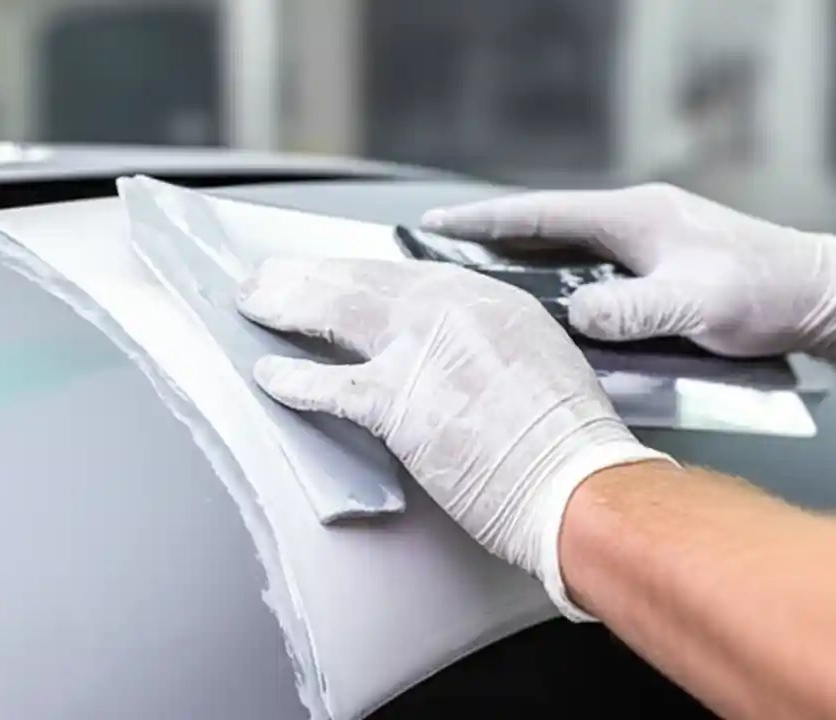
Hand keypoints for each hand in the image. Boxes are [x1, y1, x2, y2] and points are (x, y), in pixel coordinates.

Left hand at [237, 257, 670, 619]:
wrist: (580, 481)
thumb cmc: (569, 440)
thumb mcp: (538, 360)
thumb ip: (487, 345)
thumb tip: (451, 359)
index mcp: (488, 297)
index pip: (403, 273)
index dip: (357, 272)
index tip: (332, 271)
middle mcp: (451, 310)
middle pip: (361, 280)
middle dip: (308, 275)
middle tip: (271, 275)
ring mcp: (421, 351)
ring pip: (336, 313)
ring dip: (288, 304)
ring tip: (256, 301)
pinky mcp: (398, 401)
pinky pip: (330, 384)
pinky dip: (294, 379)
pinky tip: (269, 374)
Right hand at [421, 183, 835, 360]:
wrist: (826, 296)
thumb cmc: (767, 292)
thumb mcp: (698, 304)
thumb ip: (634, 309)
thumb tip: (573, 315)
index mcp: (634, 217)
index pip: (540, 215)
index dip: (484, 221)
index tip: (435, 225)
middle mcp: (636, 222)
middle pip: (546, 228)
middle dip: (492, 240)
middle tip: (442, 256)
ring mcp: (649, 243)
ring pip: (569, 251)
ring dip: (526, 263)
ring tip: (480, 283)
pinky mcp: (662, 266)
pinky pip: (595, 270)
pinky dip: (562, 281)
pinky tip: (549, 308)